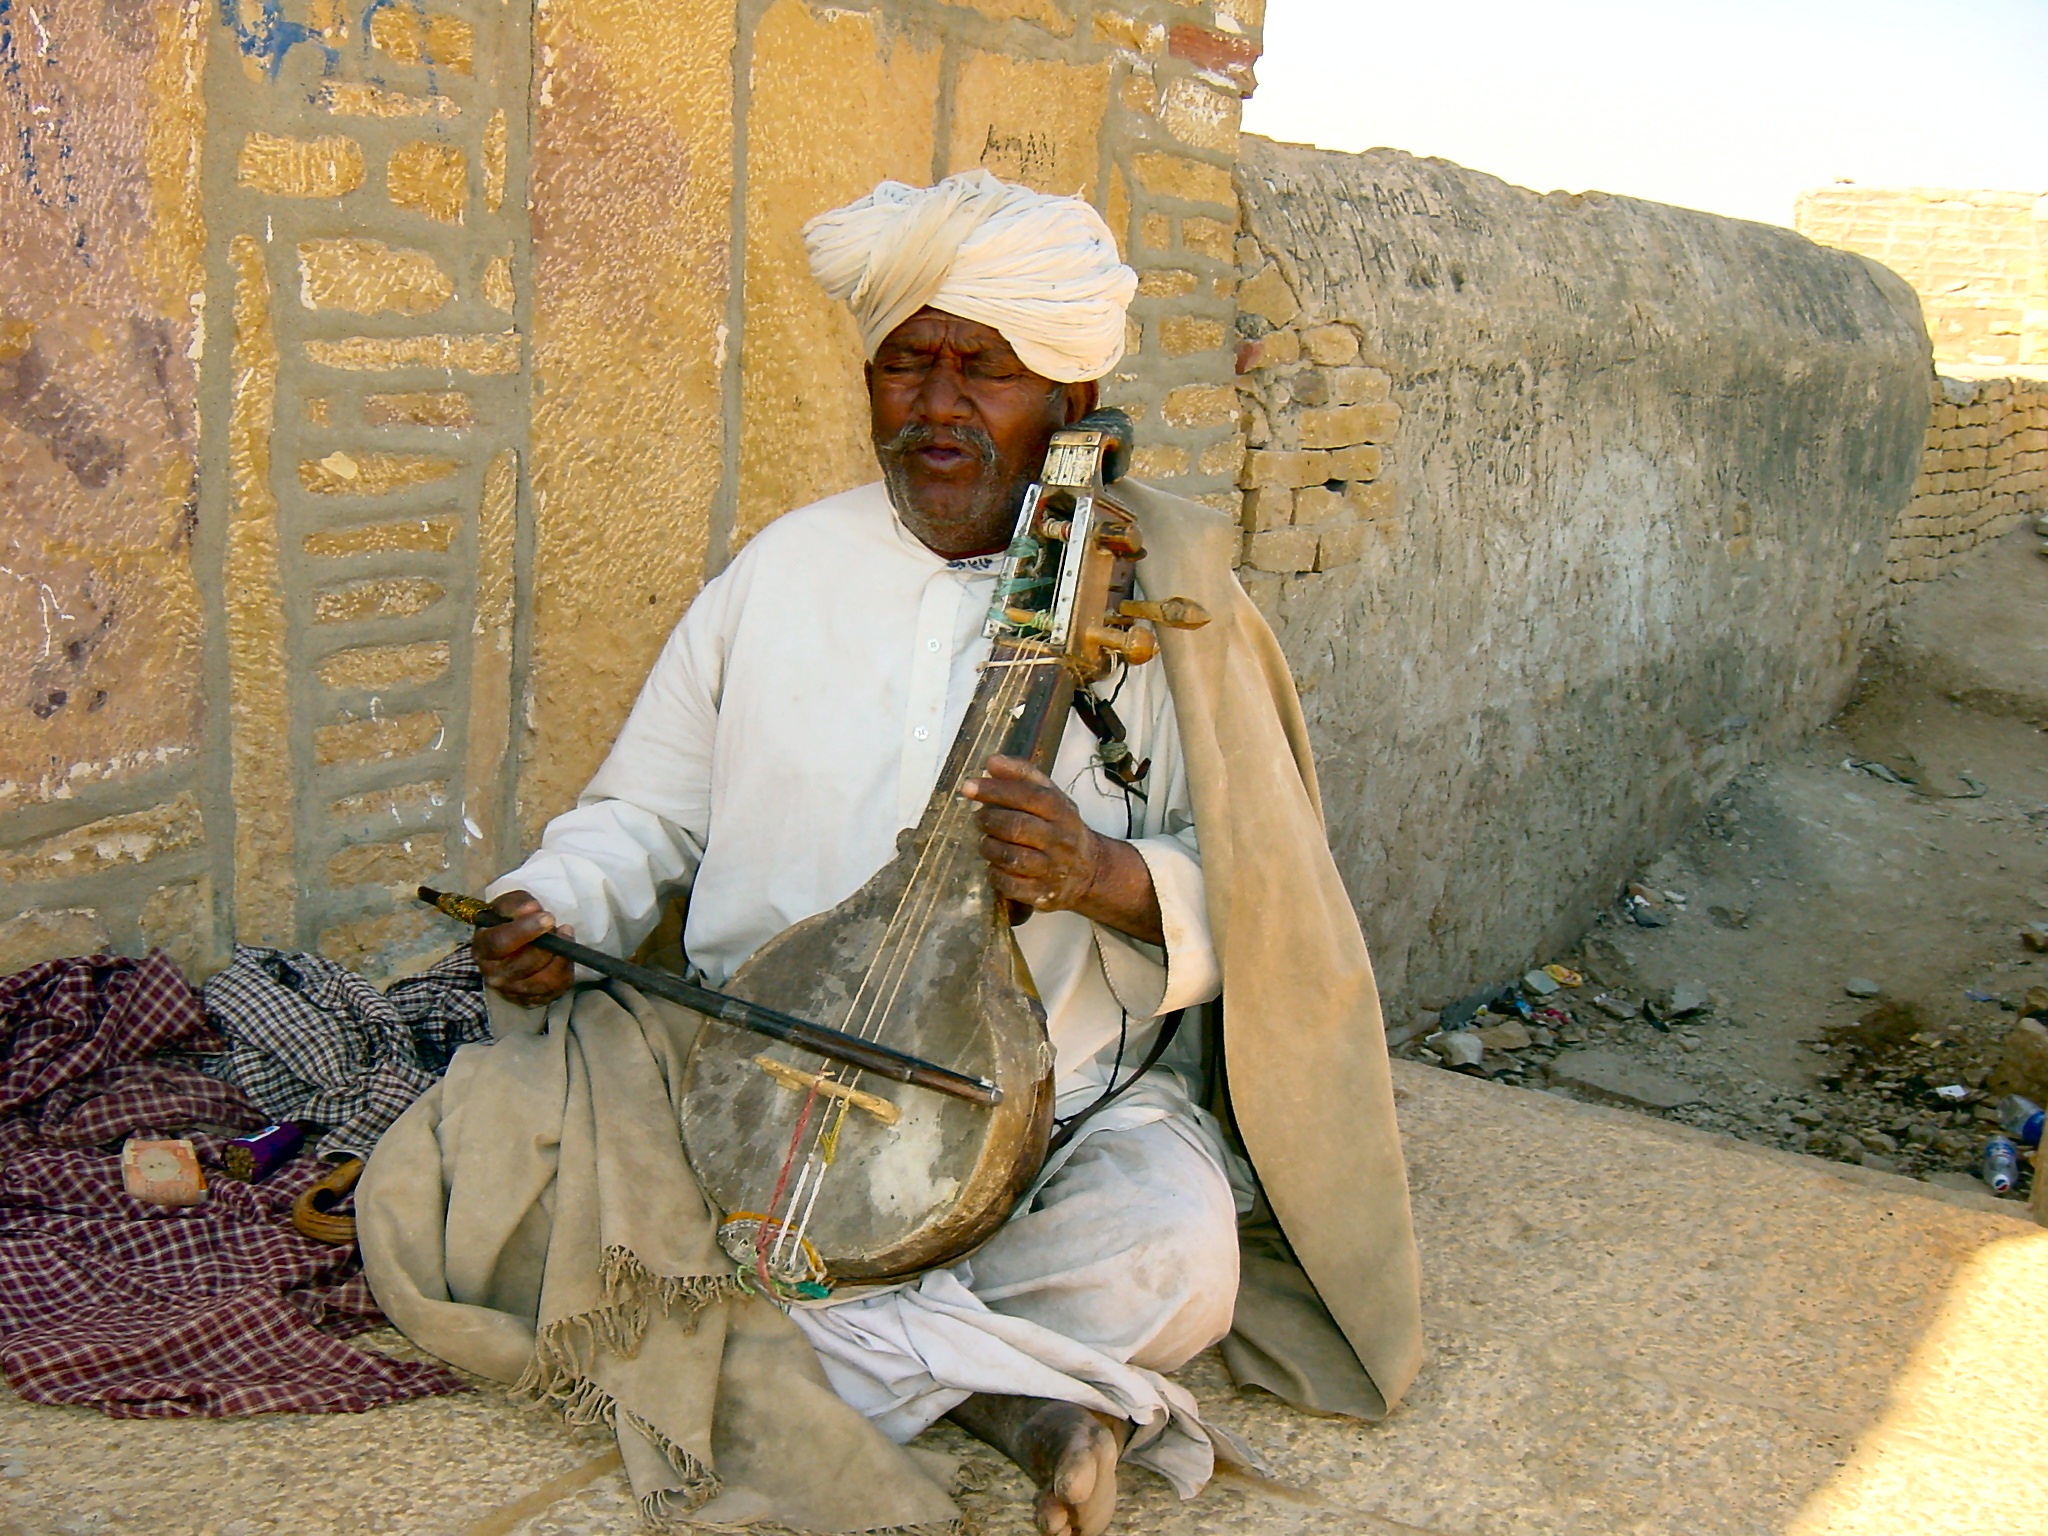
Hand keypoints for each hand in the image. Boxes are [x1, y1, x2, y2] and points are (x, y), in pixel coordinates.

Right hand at [473, 890, 574, 1005]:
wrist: (511, 947)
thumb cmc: (509, 924)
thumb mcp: (509, 906)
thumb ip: (518, 904)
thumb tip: (532, 909)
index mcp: (482, 948)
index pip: (500, 942)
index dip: (526, 930)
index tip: (548, 918)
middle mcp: (493, 974)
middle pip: (525, 963)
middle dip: (548, 943)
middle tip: (557, 928)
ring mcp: (512, 991)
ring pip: (544, 979)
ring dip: (560, 956)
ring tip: (563, 937)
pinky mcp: (531, 1000)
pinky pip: (556, 988)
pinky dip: (565, 970)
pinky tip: (564, 954)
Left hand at [962, 756, 1162, 945]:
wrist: (1090, 870)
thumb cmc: (1060, 826)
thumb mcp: (1050, 795)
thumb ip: (1022, 775)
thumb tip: (991, 762)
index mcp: (1062, 811)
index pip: (1029, 795)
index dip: (996, 790)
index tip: (968, 787)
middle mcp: (1060, 840)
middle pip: (1017, 827)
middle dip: (989, 820)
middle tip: (978, 818)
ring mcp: (1052, 869)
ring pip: (1011, 858)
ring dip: (989, 847)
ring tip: (985, 841)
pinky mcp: (1043, 894)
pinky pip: (1010, 885)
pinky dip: (995, 874)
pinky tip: (994, 865)